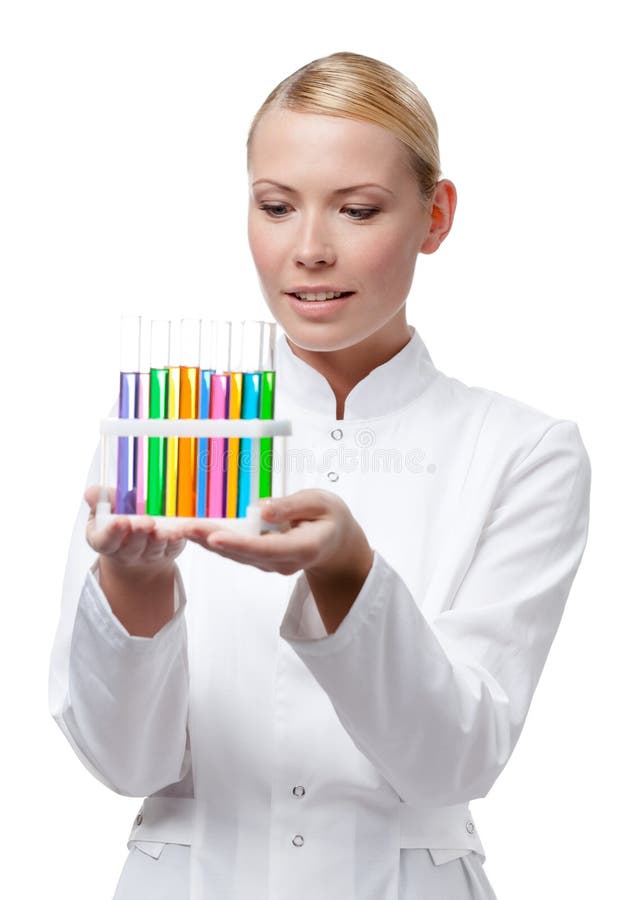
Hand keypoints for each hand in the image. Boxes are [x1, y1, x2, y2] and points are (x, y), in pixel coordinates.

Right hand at [84, 486, 187, 636]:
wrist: (137, 540)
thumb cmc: (119, 518)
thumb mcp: (106, 507)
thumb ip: (101, 499)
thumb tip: (91, 492)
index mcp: (105, 541)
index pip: (106, 541)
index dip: (113, 532)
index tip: (121, 521)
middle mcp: (126, 552)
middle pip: (132, 546)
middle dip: (140, 533)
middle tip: (147, 522)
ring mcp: (148, 554)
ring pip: (154, 548)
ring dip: (161, 538)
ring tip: (165, 529)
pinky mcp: (168, 551)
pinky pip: (174, 547)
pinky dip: (177, 539)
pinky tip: (180, 530)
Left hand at [182, 489, 373, 632]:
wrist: (336, 544)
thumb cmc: (330, 518)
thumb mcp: (320, 503)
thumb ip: (292, 507)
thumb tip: (263, 509)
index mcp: (301, 548)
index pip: (266, 548)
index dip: (238, 543)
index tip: (215, 536)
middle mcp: (281, 562)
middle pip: (242, 553)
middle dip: (211, 540)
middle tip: (183, 527)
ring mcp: (269, 564)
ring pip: (233, 554)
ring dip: (206, 541)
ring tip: (179, 527)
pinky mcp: (259, 559)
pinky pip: (234, 550)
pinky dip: (213, 540)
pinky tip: (193, 530)